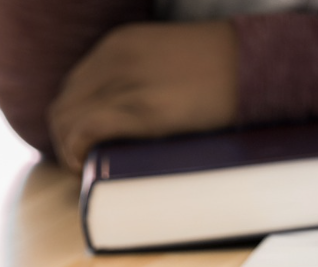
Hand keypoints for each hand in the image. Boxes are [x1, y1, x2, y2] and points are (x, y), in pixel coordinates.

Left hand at [48, 21, 238, 171]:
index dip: (69, 121)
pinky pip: (86, 129)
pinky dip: (75, 150)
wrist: (254, 65)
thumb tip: (115, 118)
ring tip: (85, 169)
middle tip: (81, 164)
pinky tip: (84, 165)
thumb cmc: (218, 71)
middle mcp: (114, 60)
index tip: (81, 144)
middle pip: (63, 105)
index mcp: (118, 45)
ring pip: (67, 119)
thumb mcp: (162, 61)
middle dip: (63, 139)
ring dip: (68, 150)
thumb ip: (134, 79)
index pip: (72, 87)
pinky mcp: (142, 110)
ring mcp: (126, 84)